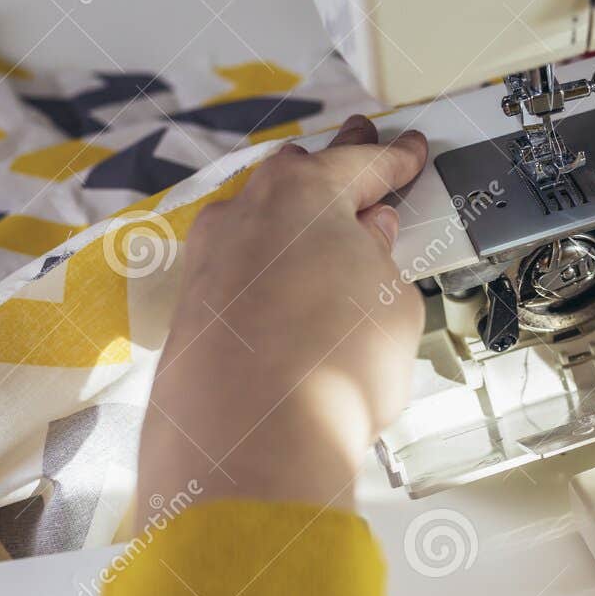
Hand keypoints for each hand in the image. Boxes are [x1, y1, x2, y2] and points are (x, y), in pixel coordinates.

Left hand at [137, 115, 427, 517]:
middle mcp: (244, 215)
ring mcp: (207, 262)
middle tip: (361, 167)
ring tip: (331, 256)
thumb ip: (383, 262)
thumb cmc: (326, 370)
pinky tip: (290, 307)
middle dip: (333, 174)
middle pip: (297, 180)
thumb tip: (370, 249)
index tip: (407, 152)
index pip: (362, 163)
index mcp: (304, 193)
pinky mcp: (188, 313)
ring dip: (294, 234)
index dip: (394, 159)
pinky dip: (267, 281)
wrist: (250, 443)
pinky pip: (237, 278)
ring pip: (259, 228)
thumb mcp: (394, 305)